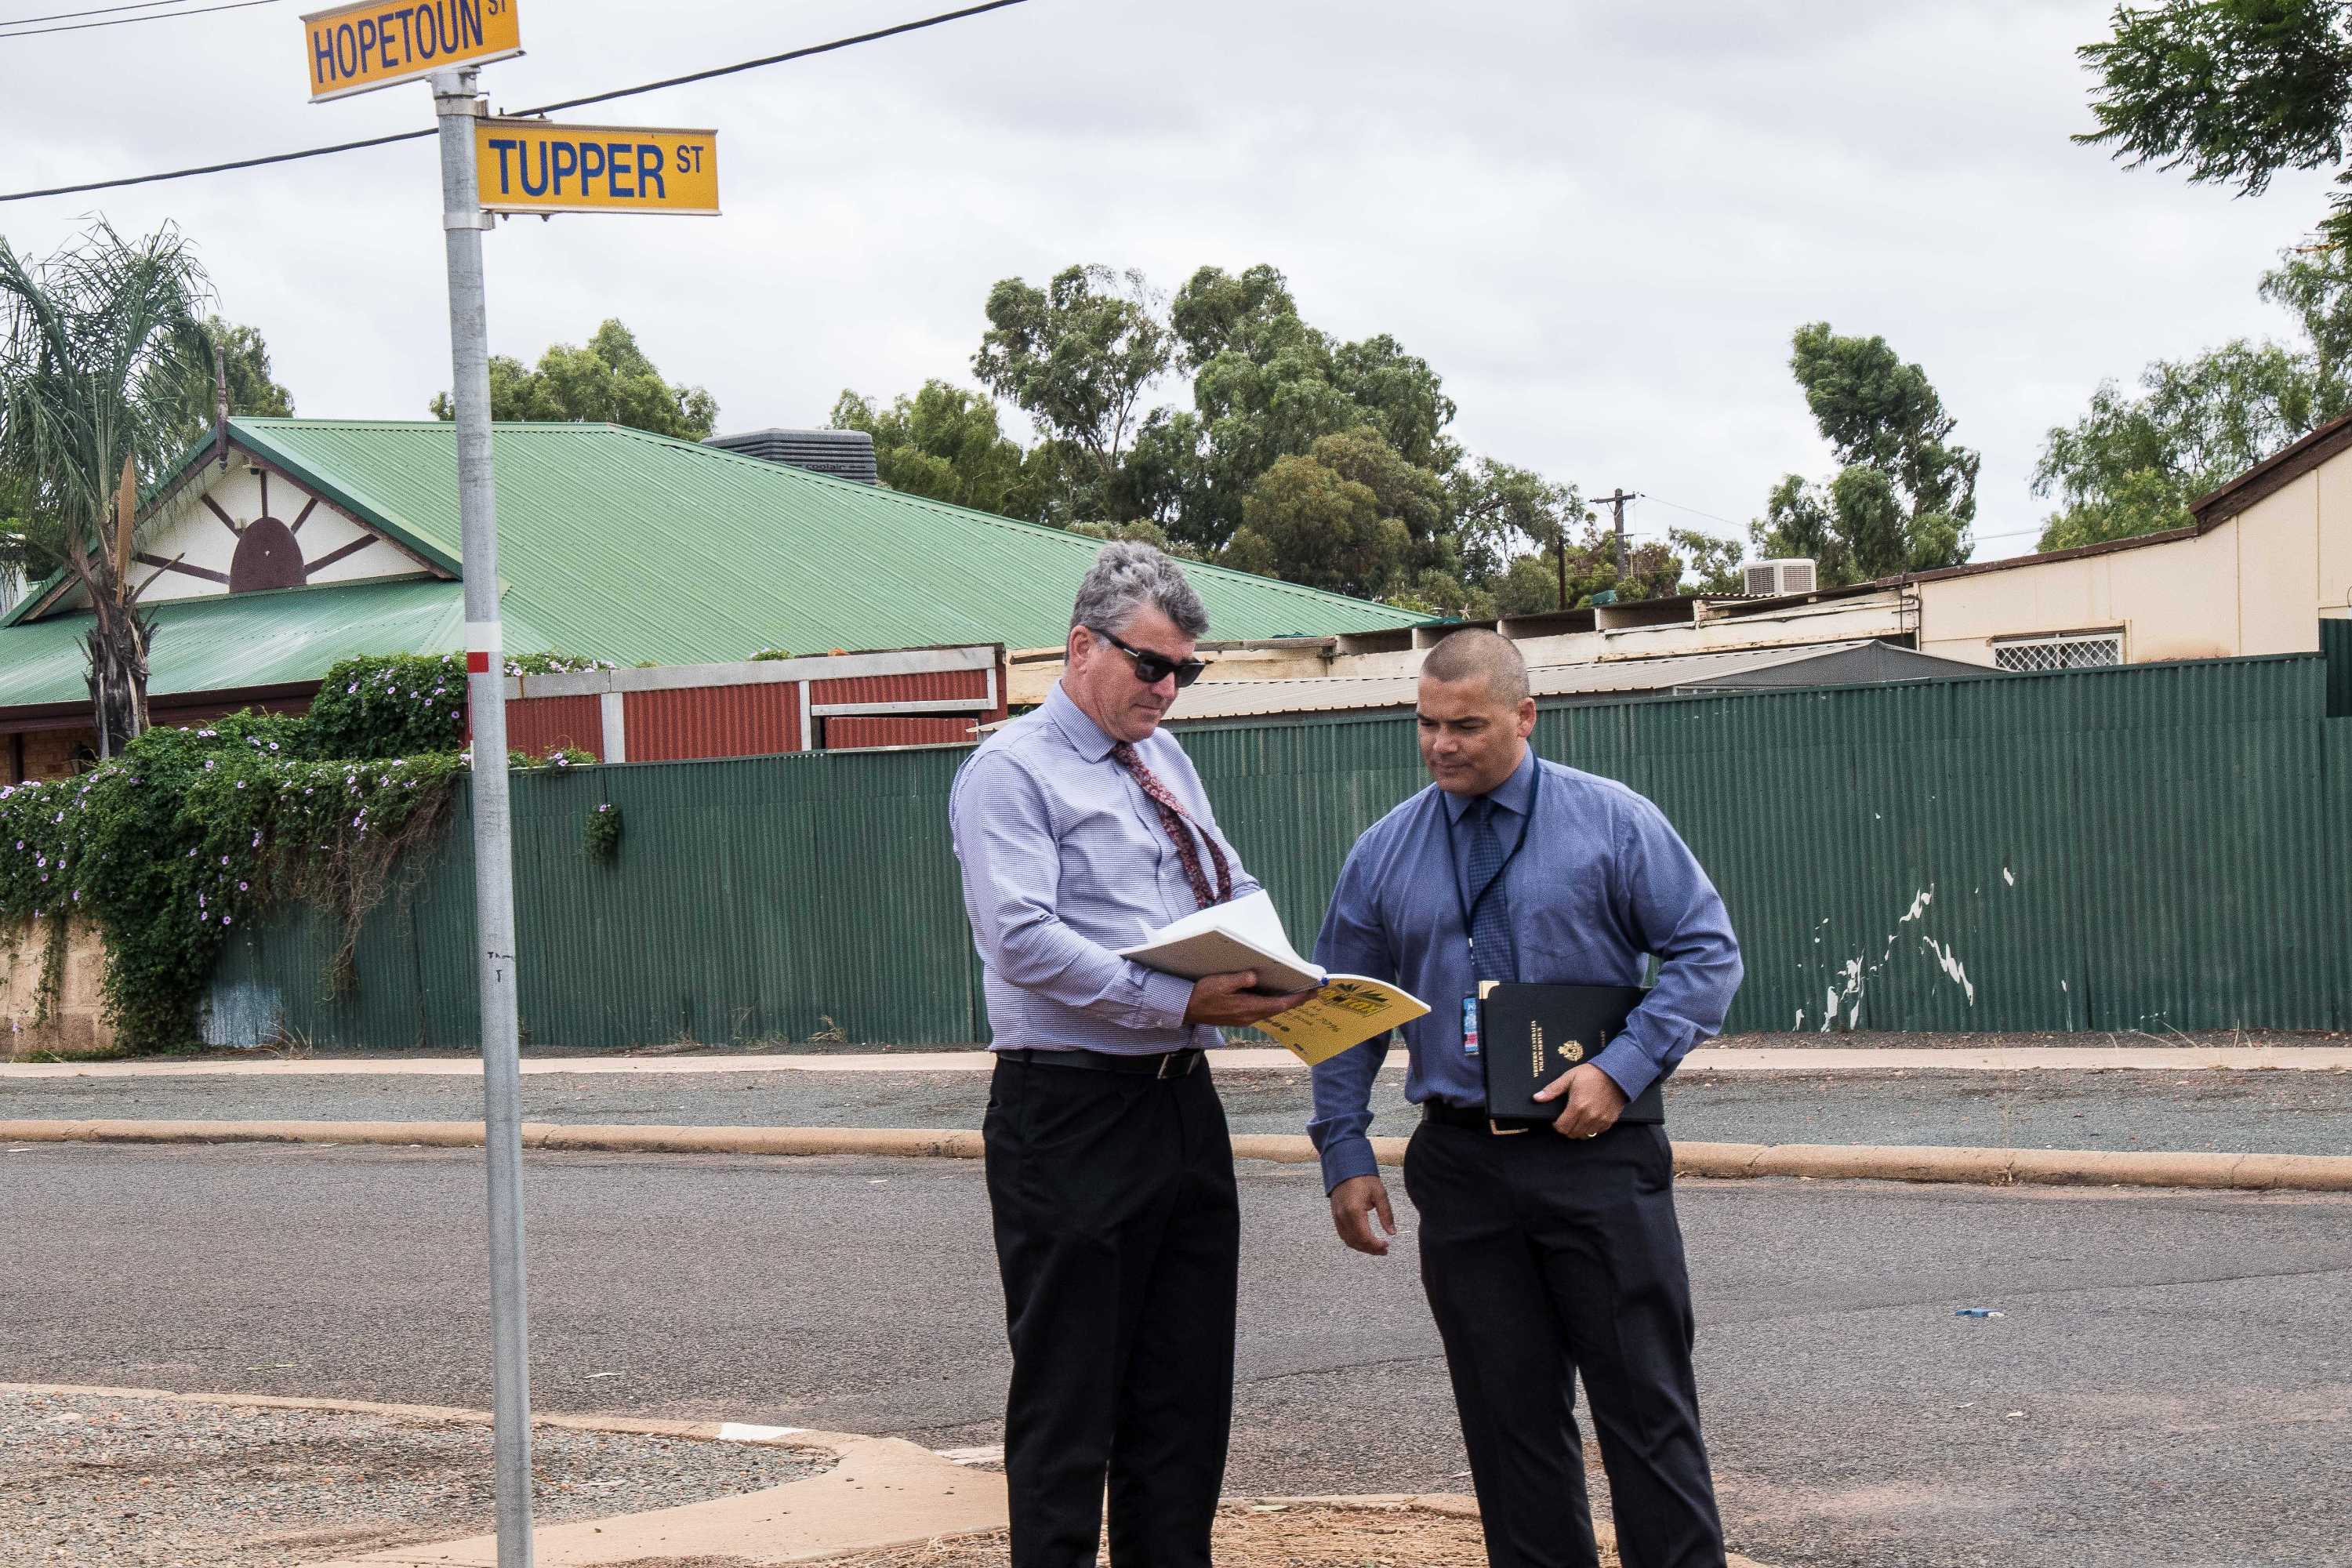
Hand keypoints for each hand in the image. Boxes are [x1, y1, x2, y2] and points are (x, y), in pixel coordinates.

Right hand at [1182, 970, 1316, 1026]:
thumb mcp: (1219, 982)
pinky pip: (1262, 1010)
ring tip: (1298, 993)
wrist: (1186, 1010)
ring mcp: (1245, 1018)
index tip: (1313, 992)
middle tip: (1312, 991)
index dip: (1298, 999)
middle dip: (1296, 1000)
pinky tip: (1275, 996)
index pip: (1280, 1004)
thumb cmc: (1201, 994)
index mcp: (1248, 1007)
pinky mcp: (1240, 1017)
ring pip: (1271, 1010)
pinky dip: (1273, 1003)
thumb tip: (1255, 977)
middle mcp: (1249, 1016)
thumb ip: (1239, 980)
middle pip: (1279, 1008)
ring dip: (1285, 1002)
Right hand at [1328, 1175, 1395, 1255]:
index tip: (1387, 1245)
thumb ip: (1386, 1215)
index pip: (1365, 1237)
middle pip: (1356, 1242)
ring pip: (1348, 1241)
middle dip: (1371, 1249)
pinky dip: (1354, 1241)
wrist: (1346, 1167)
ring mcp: (1337, 1217)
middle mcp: (1343, 1216)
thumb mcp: (1380, 1194)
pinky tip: (1364, 1241)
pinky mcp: (1335, 1216)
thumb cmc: (1364, 1178)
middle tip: (1384, 1250)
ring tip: (1376, 1248)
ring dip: (1362, 1247)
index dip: (1376, 1245)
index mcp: (1354, 1211)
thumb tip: (1392, 1232)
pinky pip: (1343, 1234)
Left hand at [1533, 1062, 1627, 1139]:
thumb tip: (1536, 1098)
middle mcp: (1589, 1116)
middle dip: (1566, 1129)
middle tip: (1566, 1119)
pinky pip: (1597, 1132)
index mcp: (1577, 1106)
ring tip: (1577, 1120)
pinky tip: (1589, 1119)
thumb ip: (1552, 1089)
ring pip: (1585, 1135)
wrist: (1617, 1073)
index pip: (1562, 1127)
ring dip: (1579, 1130)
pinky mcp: (1610, 1120)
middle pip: (1573, 1134)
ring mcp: (1601, 1120)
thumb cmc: (1591, 1073)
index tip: (1556, 1119)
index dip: (1556, 1125)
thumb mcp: (1569, 1077)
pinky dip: (1592, 1129)